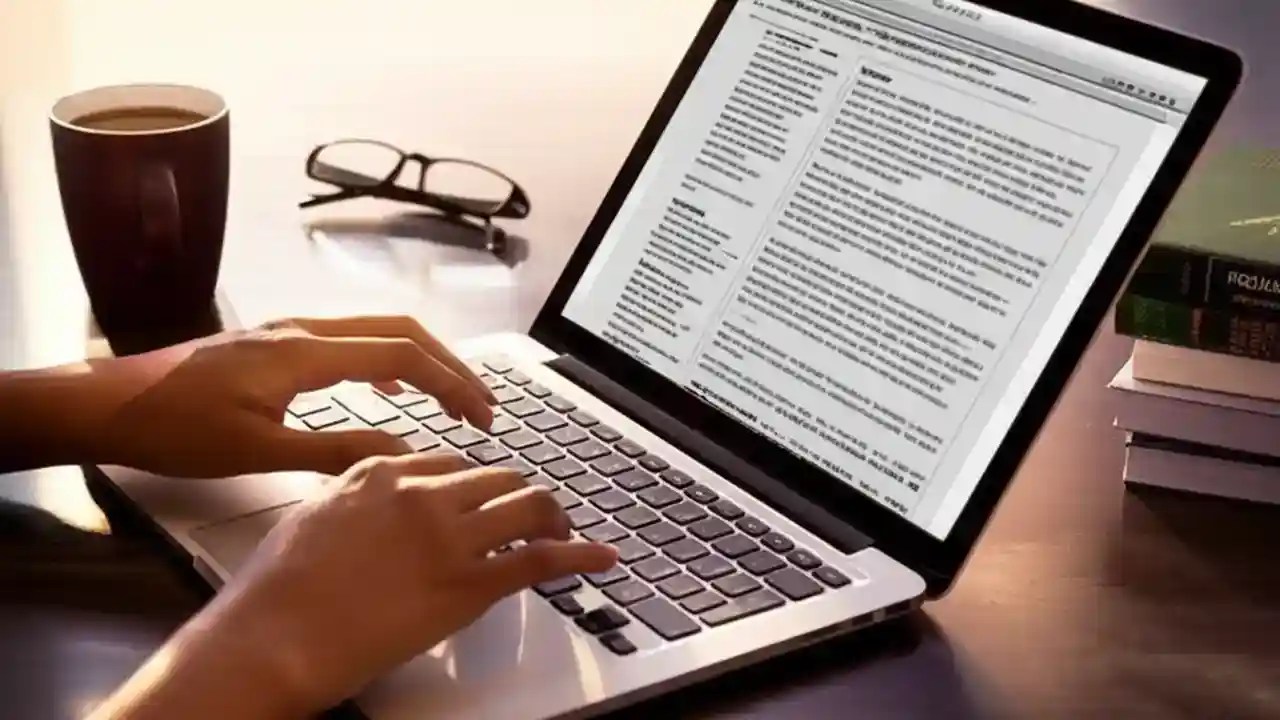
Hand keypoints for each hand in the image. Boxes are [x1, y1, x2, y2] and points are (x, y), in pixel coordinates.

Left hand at [89, 315, 496, 476]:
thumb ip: (335, 450)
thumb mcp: (257, 450)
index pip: (402, 353)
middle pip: (400, 330)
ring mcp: (287, 332)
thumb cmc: (175, 430)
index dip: (450, 383)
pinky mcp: (274, 344)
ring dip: (421, 359)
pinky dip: (386, 358)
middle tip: (482, 407)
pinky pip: (349, 340)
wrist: (107, 405)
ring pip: (376, 330)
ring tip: (450, 398)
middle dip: (449, 365)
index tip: (482, 416)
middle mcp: (303, 330)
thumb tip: (402, 455)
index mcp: (305, 353)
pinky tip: (389, 386)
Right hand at [89, 453, 618, 719]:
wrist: (273, 636)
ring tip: (561, 532)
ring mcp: (451, 536)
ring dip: (551, 518)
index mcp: (382, 471)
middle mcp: (424, 493)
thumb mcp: (313, 516)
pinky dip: (580, 555)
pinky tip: (601, 557)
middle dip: (518, 496)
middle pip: (497, 478)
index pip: (451, 464)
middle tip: (527, 517)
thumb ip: (357, 499)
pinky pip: (541, 559)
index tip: (484, 500)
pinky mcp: (470, 584)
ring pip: (528, 505)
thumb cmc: (277, 589)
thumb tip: (379, 505)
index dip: (474, 486)